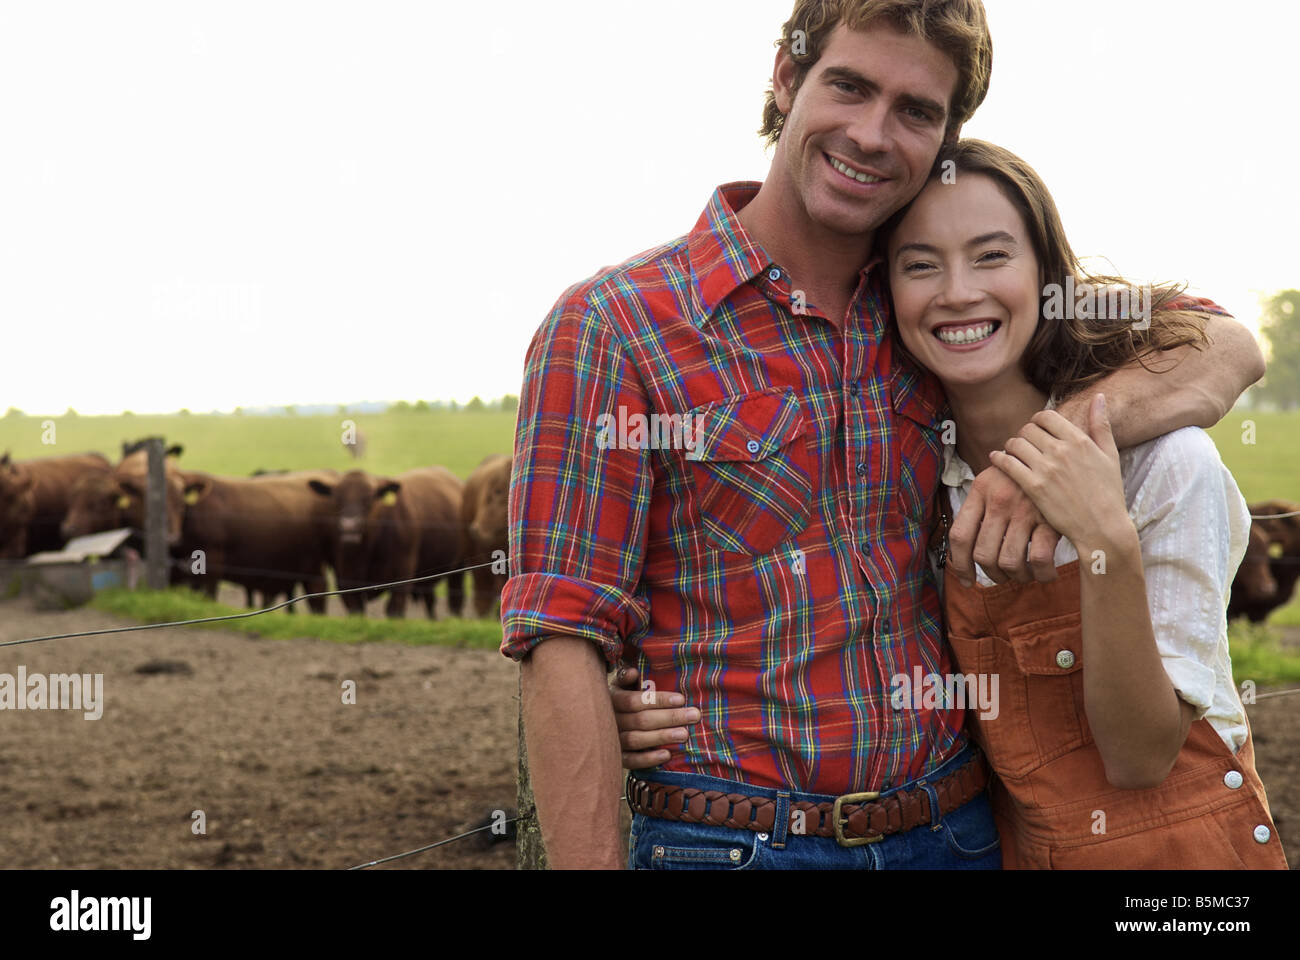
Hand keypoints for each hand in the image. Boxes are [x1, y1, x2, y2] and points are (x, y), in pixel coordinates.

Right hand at [610, 665, 699, 769]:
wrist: (604, 724)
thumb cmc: (623, 698)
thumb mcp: (623, 684)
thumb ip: (627, 677)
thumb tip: (634, 672)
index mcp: (612, 699)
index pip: (634, 701)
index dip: (658, 700)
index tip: (681, 699)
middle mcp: (611, 720)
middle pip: (640, 720)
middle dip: (669, 717)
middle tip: (693, 716)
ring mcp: (613, 740)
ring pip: (635, 739)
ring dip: (661, 737)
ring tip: (684, 735)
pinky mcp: (618, 758)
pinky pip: (631, 761)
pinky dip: (648, 759)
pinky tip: (667, 754)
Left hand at [947, 464, 1061, 586]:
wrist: (1057, 454)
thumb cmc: (1020, 475)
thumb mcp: (992, 481)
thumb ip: (978, 511)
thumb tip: (963, 552)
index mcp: (980, 491)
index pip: (960, 536)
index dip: (959, 565)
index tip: (966, 580)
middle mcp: (1000, 500)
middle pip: (983, 554)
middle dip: (991, 574)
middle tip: (1002, 575)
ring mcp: (1025, 510)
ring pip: (1009, 562)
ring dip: (1016, 577)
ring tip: (1023, 574)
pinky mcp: (1051, 519)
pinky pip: (1040, 560)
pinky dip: (1042, 574)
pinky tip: (1045, 573)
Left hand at [989, 394, 1130, 549]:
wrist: (1102, 527)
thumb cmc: (1108, 492)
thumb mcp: (1110, 455)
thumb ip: (1101, 424)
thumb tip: (1098, 396)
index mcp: (1079, 440)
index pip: (1046, 416)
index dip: (1037, 420)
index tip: (1036, 429)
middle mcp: (1061, 451)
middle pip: (1028, 429)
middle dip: (1024, 434)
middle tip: (1023, 442)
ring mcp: (1046, 469)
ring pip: (1015, 444)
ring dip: (1011, 446)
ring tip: (1012, 451)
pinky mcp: (1033, 487)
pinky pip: (1008, 464)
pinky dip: (998, 459)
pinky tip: (996, 458)